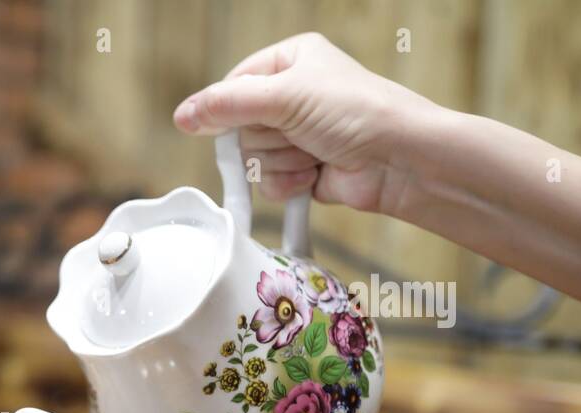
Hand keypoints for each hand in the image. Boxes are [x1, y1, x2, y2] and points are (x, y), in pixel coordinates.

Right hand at [173, 33, 441, 215]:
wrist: (398, 160)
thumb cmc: (356, 112)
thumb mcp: (285, 97)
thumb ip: (228, 105)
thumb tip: (182, 116)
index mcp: (289, 61)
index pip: (232, 85)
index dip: (230, 108)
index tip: (241, 119)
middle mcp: (290, 95)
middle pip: (239, 128)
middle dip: (268, 138)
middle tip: (298, 133)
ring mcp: (295, 135)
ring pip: (252, 159)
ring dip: (281, 162)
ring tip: (315, 153)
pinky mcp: (301, 169)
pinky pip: (267, 184)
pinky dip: (288, 184)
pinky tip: (314, 175)